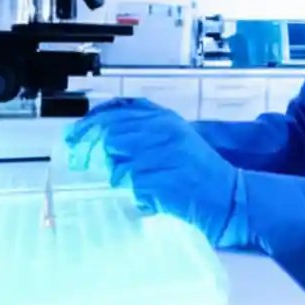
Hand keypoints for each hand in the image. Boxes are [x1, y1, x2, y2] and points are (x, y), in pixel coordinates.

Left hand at [65, 98, 238, 242]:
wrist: (227, 196)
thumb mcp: (178, 140)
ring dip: (118, 173)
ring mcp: (155, 154)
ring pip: (115, 159)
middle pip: (109, 131)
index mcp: (164, 119)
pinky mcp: (152, 178)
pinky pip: (127, 184)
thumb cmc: (203, 173)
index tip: (77, 131)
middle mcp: (158, 131)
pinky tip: (149, 195)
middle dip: (88, 145)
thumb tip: (109, 141)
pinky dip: (132, 192)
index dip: (94, 118)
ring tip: (136, 182)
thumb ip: (147, 134)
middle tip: (76, 158)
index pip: (119, 108)